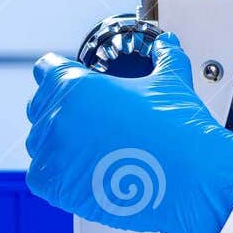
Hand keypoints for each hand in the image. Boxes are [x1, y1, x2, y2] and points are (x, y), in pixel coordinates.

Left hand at [24, 32, 232, 232]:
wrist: (193, 178)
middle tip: (92, 125)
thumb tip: (166, 45)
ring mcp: (54, 153)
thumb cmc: (180, 132)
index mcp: (77, 85)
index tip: (74, 87)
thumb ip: (164, 57)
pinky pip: (40, 177)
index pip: (46, 70)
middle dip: (61, 112)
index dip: (62, 76)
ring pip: (40, 144)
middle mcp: (59, 116)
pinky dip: (57, 176)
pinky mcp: (57, 187)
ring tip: (94, 151)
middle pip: (40, 108)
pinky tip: (85, 172)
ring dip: (58, 146)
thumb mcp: (172, 82)